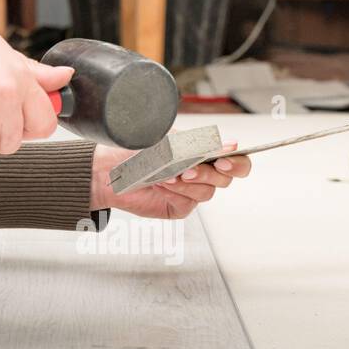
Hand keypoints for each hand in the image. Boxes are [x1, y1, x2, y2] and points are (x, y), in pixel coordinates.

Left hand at [91, 141, 250, 218]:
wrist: (111, 168)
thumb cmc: (139, 149)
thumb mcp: (171, 141)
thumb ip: (201, 145)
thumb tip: (229, 145)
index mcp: (205, 152)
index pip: (237, 161)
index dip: (237, 163)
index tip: (224, 160)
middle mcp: (202, 173)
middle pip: (226, 179)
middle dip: (209, 174)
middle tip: (190, 170)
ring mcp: (192, 192)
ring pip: (207, 192)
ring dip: (188, 183)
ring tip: (166, 174)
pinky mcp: (180, 207)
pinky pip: (188, 203)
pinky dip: (176, 192)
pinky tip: (162, 184)